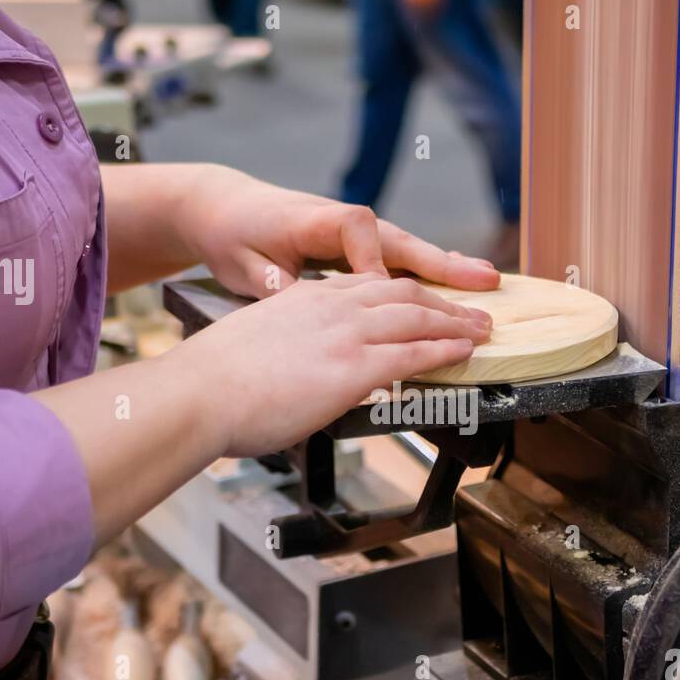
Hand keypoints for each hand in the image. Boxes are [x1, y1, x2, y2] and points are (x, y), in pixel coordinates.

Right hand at [174, 273, 491, 455]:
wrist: (198, 394)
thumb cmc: (212, 384)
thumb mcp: (255, 347)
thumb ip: (286, 350)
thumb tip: (294, 373)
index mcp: (304, 297)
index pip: (368, 285)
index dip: (404, 291)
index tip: (423, 299)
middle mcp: (330, 306)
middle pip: (402, 292)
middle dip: (442, 301)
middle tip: (469, 311)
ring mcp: (345, 334)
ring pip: (417, 317)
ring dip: (456, 322)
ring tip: (481, 328)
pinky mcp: (354, 366)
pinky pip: (415, 352)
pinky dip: (446, 350)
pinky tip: (466, 352)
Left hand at [180, 166, 498, 297]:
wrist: (222, 208)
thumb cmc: (233, 235)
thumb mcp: (243, 263)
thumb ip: (272, 281)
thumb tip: (291, 291)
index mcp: (316, 220)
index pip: (358, 232)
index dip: (373, 261)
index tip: (381, 289)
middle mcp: (344, 223)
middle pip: (401, 239)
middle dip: (441, 263)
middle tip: (483, 281)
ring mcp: (354, 236)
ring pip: (407, 250)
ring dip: (446, 267)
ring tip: (486, 282)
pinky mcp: (356, 249)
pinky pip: (398, 260)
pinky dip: (427, 271)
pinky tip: (456, 285)